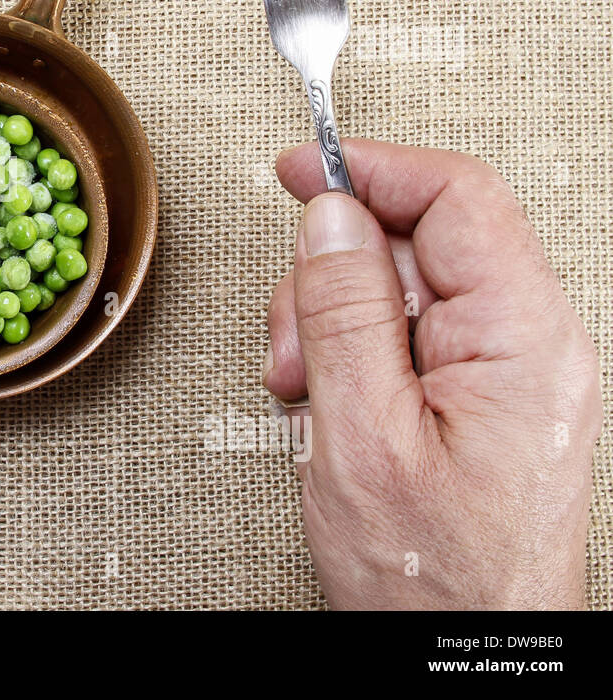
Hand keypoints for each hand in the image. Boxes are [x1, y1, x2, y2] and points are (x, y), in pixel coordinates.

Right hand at [263, 139, 599, 608]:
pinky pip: (406, 339)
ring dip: (331, 326)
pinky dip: (350, 359)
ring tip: (308, 393)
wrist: (466, 660)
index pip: (455, 196)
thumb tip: (331, 217)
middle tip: (292, 345)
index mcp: (522, 338)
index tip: (301, 170)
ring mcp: (508, 373)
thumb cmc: (435, 581)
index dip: (370, 171)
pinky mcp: (481, 399)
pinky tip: (329, 407)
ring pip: (402, 290)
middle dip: (333, 279)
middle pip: (419, 242)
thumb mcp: (361, 436)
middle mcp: (530, 345)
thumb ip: (343, 312)